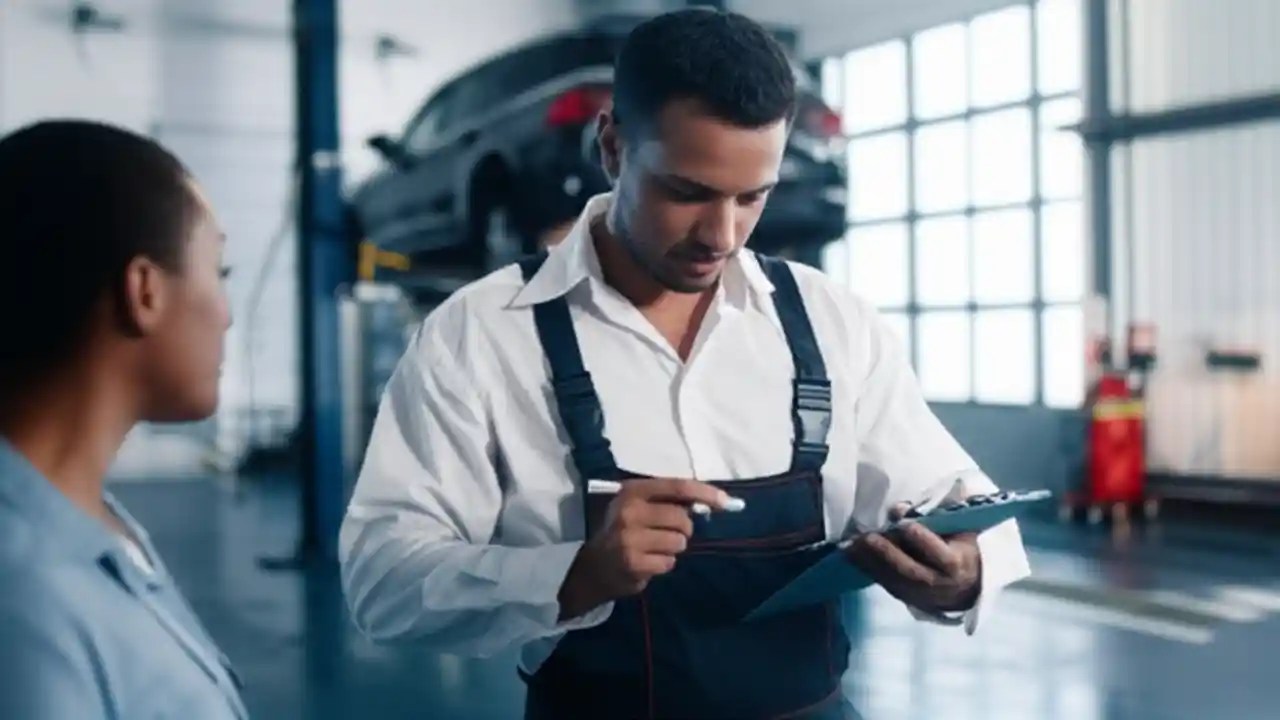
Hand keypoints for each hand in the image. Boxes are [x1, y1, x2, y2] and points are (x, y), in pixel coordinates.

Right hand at [558, 478, 728, 619]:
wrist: (591, 567)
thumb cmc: (621, 531)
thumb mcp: (637, 507)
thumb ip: (667, 501)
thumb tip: (711, 501)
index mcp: (632, 491)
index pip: (678, 487)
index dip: (706, 493)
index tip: (728, 502)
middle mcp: (630, 512)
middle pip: (683, 519)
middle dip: (683, 530)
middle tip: (667, 534)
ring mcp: (630, 539)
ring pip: (679, 543)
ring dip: (673, 549)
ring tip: (653, 549)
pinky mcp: (634, 563)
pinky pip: (669, 563)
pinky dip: (663, 564)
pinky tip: (646, 562)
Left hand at [844, 504, 981, 614]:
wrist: (965, 586)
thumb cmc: (959, 546)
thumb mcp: (961, 530)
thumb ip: (940, 517)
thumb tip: (904, 507)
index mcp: (956, 562)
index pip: (939, 554)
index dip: (923, 539)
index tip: (905, 524)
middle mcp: (938, 582)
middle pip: (911, 571)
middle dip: (888, 553)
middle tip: (867, 537)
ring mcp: (920, 594)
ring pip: (894, 579)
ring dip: (870, 562)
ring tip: (851, 545)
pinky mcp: (904, 596)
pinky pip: (884, 583)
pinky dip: (866, 569)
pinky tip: (851, 555)